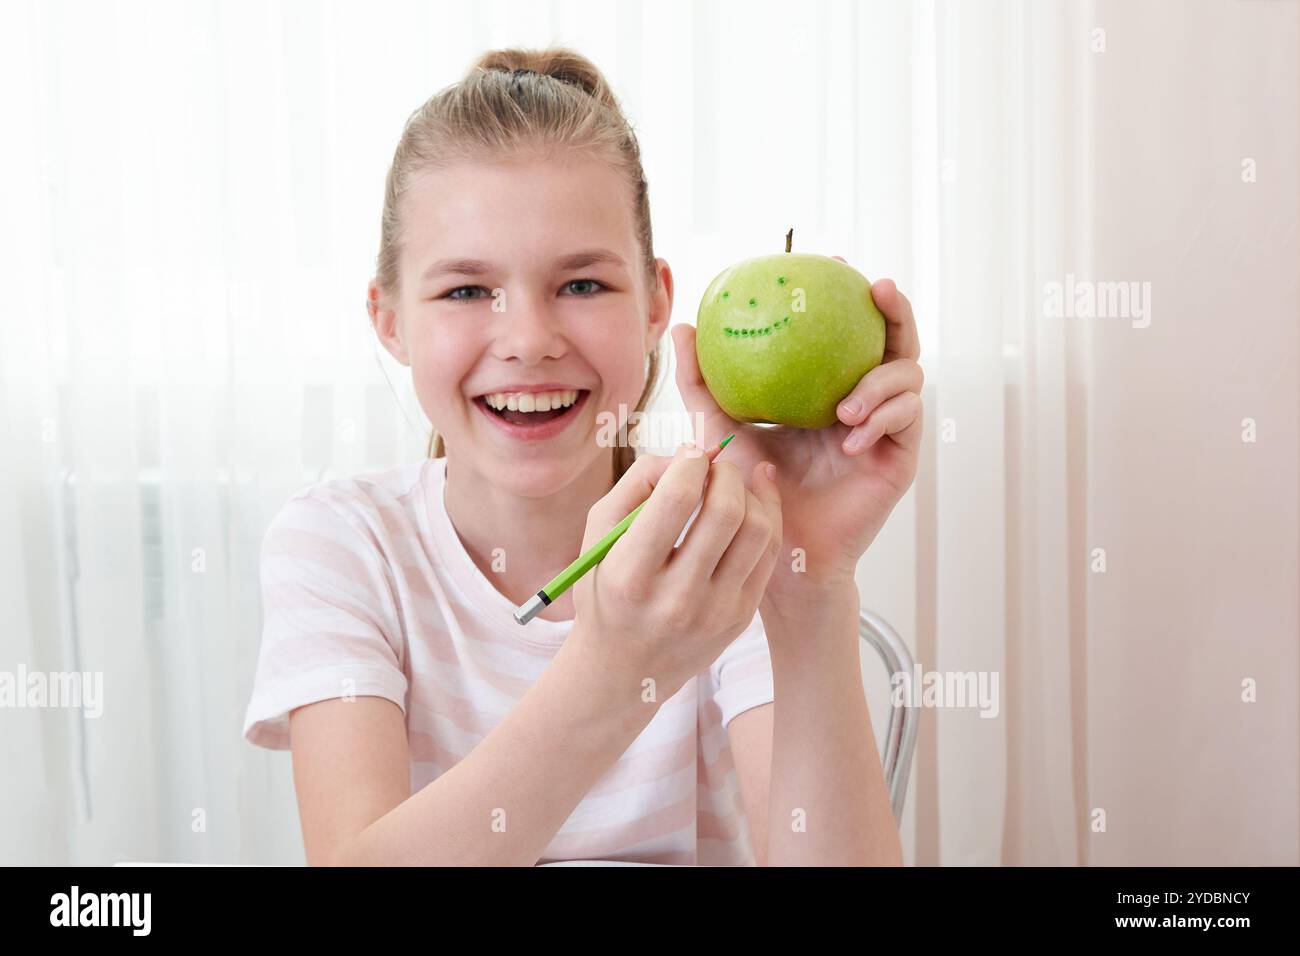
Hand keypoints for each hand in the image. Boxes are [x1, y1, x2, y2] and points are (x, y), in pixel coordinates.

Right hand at [569, 443, 783, 702]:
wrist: (624, 670)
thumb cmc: (606, 589)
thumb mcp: (598, 535)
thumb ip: (636, 483)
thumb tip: (689, 454)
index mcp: (630, 575)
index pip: (677, 498)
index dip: (691, 460)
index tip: (689, 454)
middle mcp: (676, 599)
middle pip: (726, 511)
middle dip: (725, 472)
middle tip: (714, 465)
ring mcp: (715, 613)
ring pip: (758, 530)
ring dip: (748, 493)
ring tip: (728, 486)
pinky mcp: (741, 618)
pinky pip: (769, 554)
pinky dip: (766, 517)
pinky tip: (752, 501)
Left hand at [670, 270, 922, 612]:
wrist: (778, 547)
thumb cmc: (749, 487)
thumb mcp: (722, 425)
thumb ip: (704, 380)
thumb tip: (684, 326)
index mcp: (830, 385)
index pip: (848, 329)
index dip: (848, 292)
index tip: (833, 260)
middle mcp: (865, 399)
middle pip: (894, 341)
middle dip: (895, 310)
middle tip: (878, 289)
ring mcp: (887, 427)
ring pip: (907, 378)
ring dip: (879, 383)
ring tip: (843, 409)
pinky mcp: (900, 457)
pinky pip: (905, 422)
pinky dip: (882, 420)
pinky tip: (849, 438)